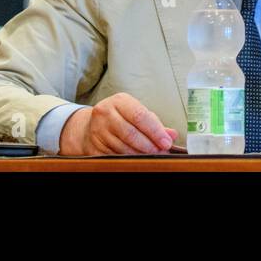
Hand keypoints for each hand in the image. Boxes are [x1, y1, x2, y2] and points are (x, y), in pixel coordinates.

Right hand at [58, 92, 178, 154]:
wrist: (89, 126)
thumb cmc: (119, 117)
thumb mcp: (135, 113)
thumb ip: (155, 123)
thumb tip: (172, 135)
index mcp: (119, 101)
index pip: (140, 116)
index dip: (155, 131)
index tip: (166, 142)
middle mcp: (105, 113)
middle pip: (131, 133)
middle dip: (149, 145)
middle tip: (161, 152)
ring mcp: (97, 131)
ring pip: (122, 147)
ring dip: (140, 154)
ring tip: (152, 156)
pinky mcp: (92, 147)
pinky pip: (114, 157)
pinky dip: (128, 159)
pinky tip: (137, 159)